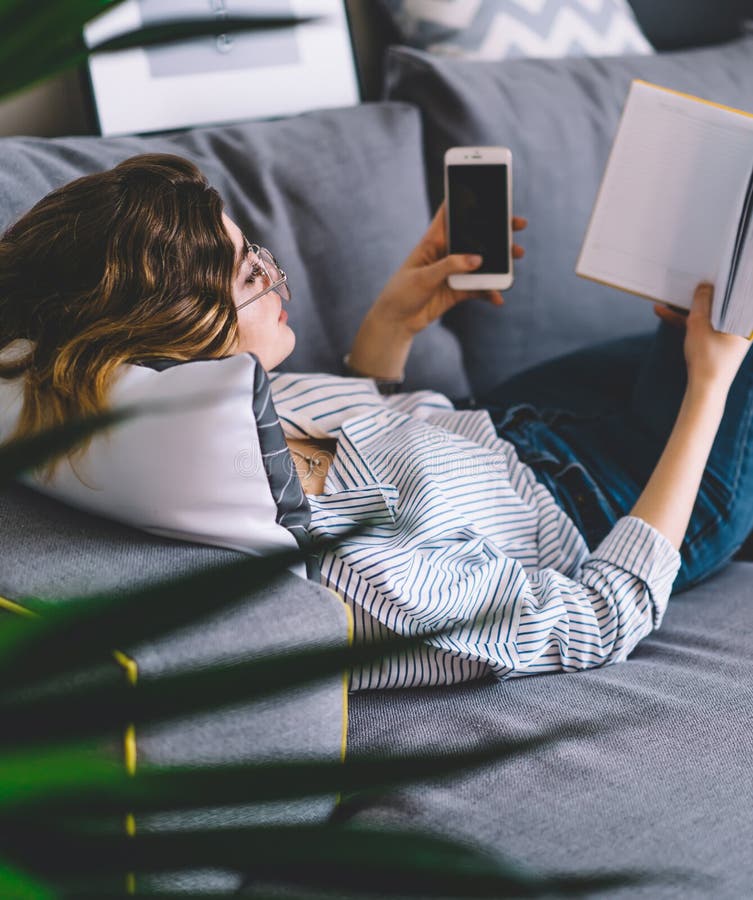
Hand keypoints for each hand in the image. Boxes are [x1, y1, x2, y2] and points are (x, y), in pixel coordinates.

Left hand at [371, 200, 526, 336]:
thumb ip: (450, 266)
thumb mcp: (423, 277)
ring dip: (499, 260)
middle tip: (516, 224)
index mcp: (433, 241)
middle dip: (496, 230)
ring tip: (516, 256)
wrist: (396, 322)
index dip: (465, 199)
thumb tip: (478, 259)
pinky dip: (490, 291)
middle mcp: (446, 253)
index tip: (485, 187)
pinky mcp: (458, 290)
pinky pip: (479, 288)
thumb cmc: (401, 293)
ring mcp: (454, 271)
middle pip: (475, 236)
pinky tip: (498, 296)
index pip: (450, 214)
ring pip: (481, 261)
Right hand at [655, 283, 752, 390]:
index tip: (713, 268)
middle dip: (702, 293)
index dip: (724, 279)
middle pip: (721, 301)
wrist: (705, 389)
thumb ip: (701, 302)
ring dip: (689, 307)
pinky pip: (704, 325)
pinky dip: (688, 321)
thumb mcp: (699, 325)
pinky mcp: (718, 340)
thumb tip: (704, 285)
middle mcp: (741, 324)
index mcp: (746, 320)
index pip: (736, 291)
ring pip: (709, 313)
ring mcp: (730, 333)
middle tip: (691, 279)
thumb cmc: (707, 358)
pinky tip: (664, 314)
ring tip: (668, 299)